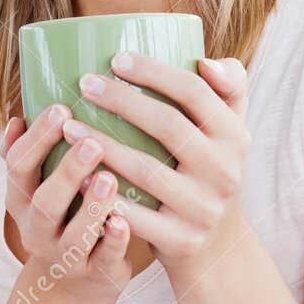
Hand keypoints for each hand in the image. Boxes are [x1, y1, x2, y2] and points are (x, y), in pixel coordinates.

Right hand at [1, 104, 131, 303]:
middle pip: (45, 202)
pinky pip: (104, 259)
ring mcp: (66, 256)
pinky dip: (113, 241)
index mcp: (22, 201)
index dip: (37, 139)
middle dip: (67, 172)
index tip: (60, 109)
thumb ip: (30, 156)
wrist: (72, 285)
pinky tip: (123, 221)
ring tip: (110, 177)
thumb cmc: (63, 218)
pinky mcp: (96, 274)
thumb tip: (17, 118)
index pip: (18, 167)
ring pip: (74, 235)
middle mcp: (37, 230)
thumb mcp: (38, 190)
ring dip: (91, 207)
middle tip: (91, 142)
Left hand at [63, 51, 251, 275]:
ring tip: (69, 127)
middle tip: (85, 84)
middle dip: (123, 101)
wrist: (218, 245)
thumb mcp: (230, 130)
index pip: (195, 93)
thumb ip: (230, 87)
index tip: (116, 59)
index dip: (155, 73)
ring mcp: (203, 208)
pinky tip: (77, 179)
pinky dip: (106, 198)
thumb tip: (205, 60)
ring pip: (146, 170)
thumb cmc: (210, 170)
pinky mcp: (182, 240)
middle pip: (168, 126)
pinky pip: (136, 217)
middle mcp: (225, 171)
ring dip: (103, 146)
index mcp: (234, 137)